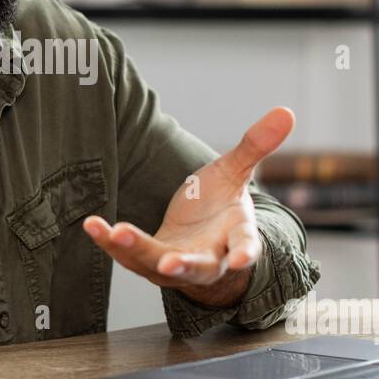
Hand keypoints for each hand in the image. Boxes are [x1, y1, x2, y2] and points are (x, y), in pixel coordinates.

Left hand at [83, 107, 294, 298]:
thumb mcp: (234, 173)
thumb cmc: (219, 203)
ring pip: (155, 264)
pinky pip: (127, 255)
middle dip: (183, 265)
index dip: (244, 254)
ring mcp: (175, 264)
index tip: (240, 261)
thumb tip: (286, 111)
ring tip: (115, 231)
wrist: (198, 230)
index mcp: (235, 236)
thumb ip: (255, 145)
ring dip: (134, 249)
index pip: (244, 247)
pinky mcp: (147, 262)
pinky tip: (92, 225)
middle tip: (169, 264)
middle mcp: (207, 257)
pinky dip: (109, 242)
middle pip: (197, 266)